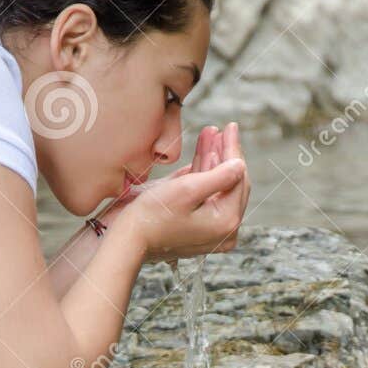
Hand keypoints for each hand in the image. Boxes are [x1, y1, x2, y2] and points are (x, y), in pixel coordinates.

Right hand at [99, 122, 250, 263]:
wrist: (126, 241)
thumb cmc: (152, 216)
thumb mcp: (186, 190)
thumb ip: (219, 176)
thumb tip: (240, 164)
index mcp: (226, 221)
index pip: (238, 178)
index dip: (233, 150)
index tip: (231, 126)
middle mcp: (223, 230)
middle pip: (230, 184)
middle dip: (224, 154)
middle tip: (223, 129)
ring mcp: (211, 231)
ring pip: (218, 188)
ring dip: (213, 160)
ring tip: (211, 134)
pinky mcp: (198, 228)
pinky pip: (206, 197)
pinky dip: (203, 175)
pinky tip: (202, 152)